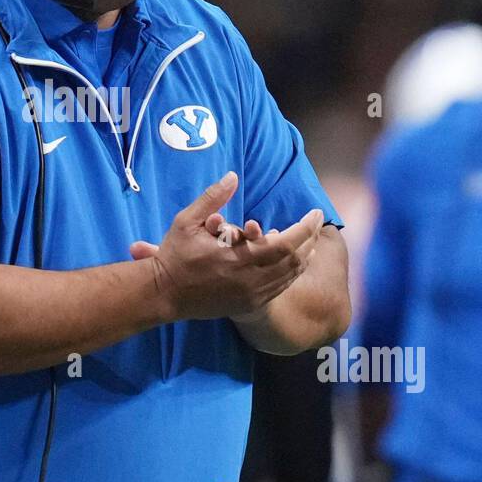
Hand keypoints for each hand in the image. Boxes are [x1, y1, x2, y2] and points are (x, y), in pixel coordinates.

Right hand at [129, 172, 322, 320]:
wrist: (164, 295)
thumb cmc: (174, 256)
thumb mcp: (186, 221)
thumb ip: (212, 198)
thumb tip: (232, 176)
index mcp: (238, 259)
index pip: (286, 244)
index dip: (305, 228)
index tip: (316, 212)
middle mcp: (250, 281)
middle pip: (295, 261)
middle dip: (311, 239)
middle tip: (317, 221)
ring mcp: (251, 296)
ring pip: (290, 276)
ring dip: (304, 256)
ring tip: (311, 238)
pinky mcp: (249, 305)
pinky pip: (280, 288)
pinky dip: (292, 272)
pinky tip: (295, 260)